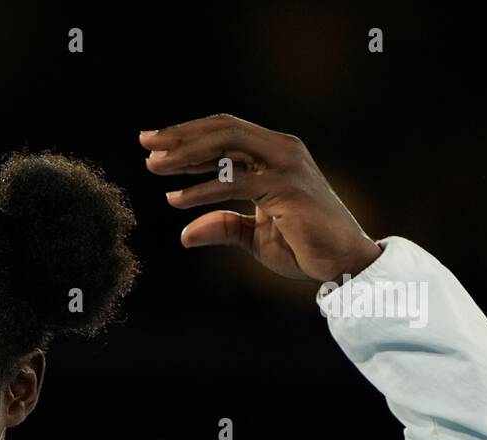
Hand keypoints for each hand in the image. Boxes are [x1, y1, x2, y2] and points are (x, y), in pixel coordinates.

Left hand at [140, 115, 380, 282]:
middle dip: (181, 134)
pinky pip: (235, 182)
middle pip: (223, 129)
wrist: (341, 262)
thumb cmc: (303, 246)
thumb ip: (222, 227)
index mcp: (273, 153)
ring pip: (227, 145)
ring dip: (186, 154)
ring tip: (153, 167)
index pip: (225, 132)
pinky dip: (202, 189)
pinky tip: (176, 199)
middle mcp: (280, 150)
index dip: (188, 136)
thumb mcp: (253, 236)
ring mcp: (285, 165)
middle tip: (145, 142)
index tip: (154, 144)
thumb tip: (185, 234)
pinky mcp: (286, 187)